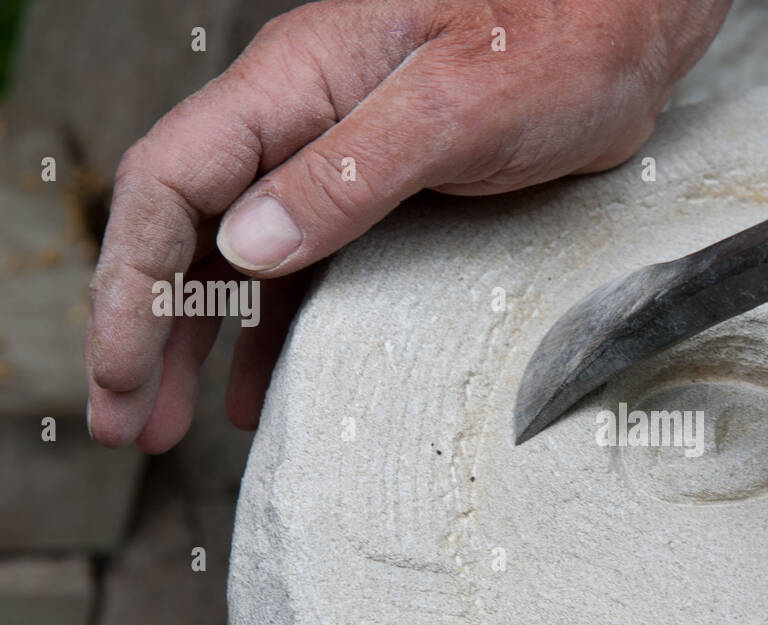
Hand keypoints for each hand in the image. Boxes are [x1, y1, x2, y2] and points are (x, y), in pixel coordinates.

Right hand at [86, 0, 729, 449]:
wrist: (628, 28)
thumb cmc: (557, 39)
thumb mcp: (455, 105)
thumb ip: (349, 171)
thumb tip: (247, 245)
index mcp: (294, 85)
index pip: (171, 187)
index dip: (132, 285)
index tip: (119, 372)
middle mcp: (301, 123)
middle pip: (185, 232)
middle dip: (143, 329)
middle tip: (122, 422)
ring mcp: (340, 161)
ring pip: (236, 262)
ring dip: (194, 342)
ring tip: (163, 422)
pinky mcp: (387, 197)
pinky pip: (303, 274)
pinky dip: (270, 334)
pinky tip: (256, 386)